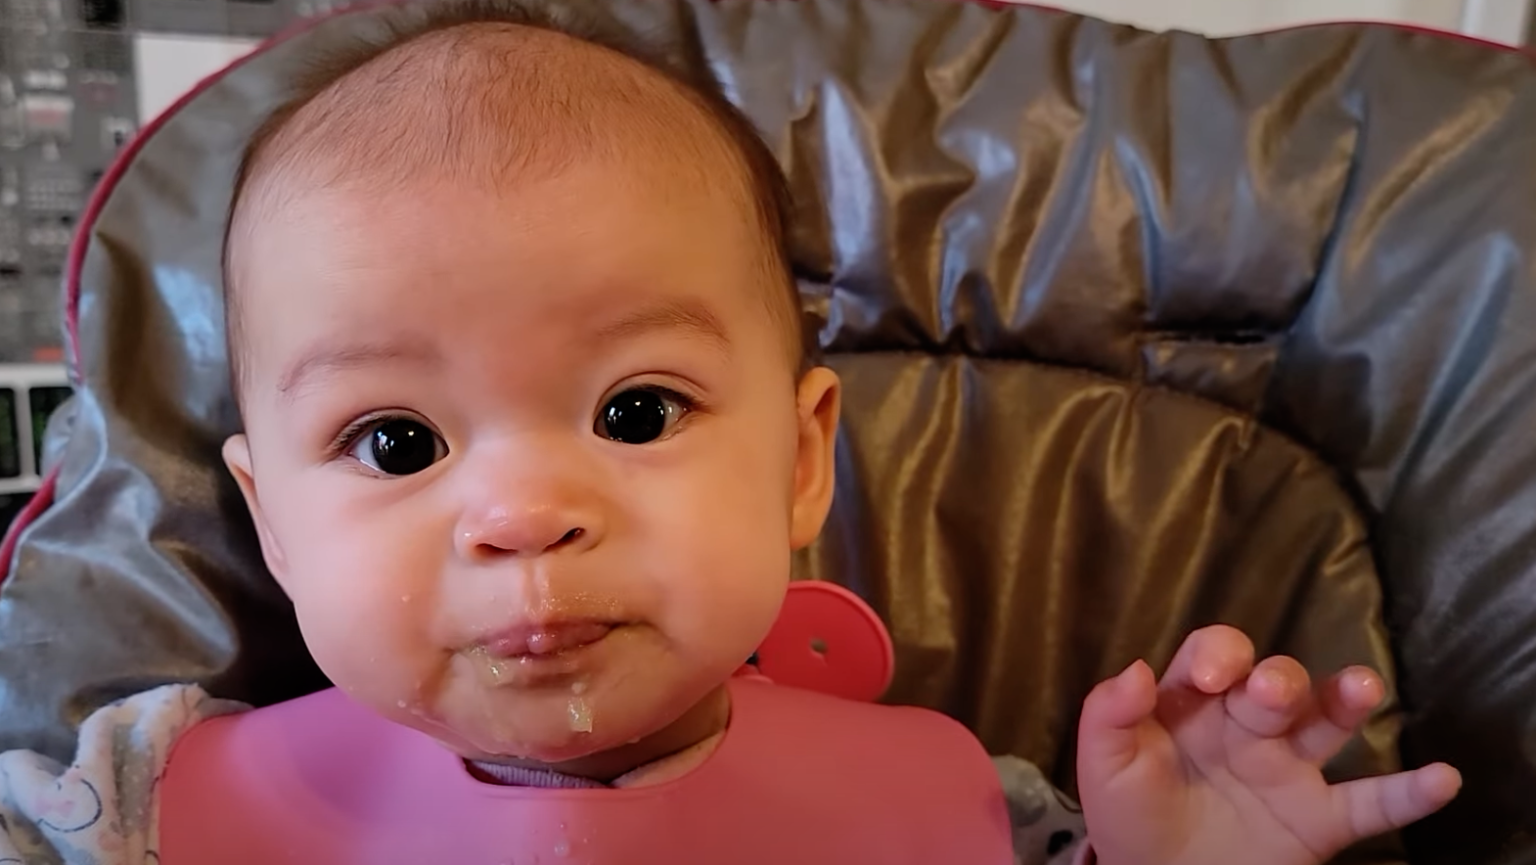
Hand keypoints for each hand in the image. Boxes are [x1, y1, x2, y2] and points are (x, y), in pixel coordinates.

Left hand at [1075, 625, 1459, 864]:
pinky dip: (1409, 793)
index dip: (1218, 654)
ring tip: (1364, 691)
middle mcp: (1248, 725)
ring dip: (1348, 701)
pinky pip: (1371, 803)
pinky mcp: (1320, 820)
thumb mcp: (1103, 766)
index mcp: (1195, 704)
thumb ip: (1108, 714)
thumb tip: (1136, 669)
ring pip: (1329, 723)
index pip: (1214, 655)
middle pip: (1277, 682)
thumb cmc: (1129, 816)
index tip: (1213, 676)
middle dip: (1278, 682)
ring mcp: (1288, 769)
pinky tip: (1441, 779)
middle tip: (1268, 696)